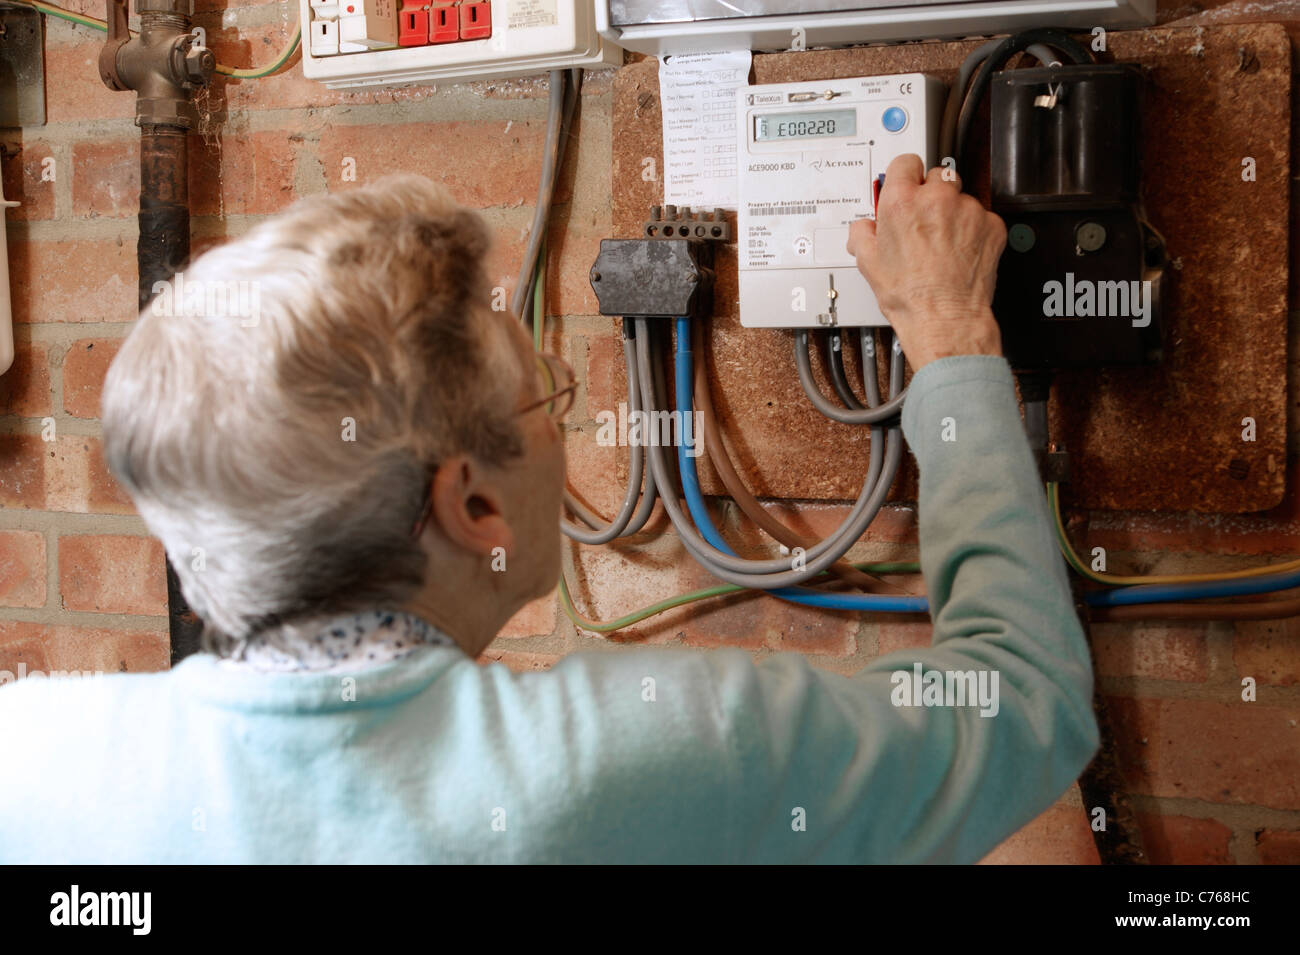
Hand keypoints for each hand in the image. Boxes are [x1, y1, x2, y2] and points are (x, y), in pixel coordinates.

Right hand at [846, 154, 1005, 371]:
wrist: (944, 317)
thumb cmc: (909, 294)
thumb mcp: (867, 263)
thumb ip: (862, 232)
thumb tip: (864, 228)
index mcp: (902, 201)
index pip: (906, 162)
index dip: (905, 175)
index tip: (907, 183)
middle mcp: (937, 198)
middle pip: (937, 176)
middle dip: (931, 195)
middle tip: (925, 221)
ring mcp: (968, 210)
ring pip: (961, 198)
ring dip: (953, 214)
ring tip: (944, 244)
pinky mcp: (992, 225)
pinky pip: (982, 218)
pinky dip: (974, 231)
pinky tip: (961, 252)